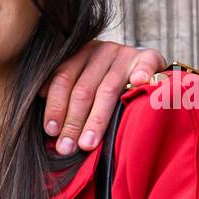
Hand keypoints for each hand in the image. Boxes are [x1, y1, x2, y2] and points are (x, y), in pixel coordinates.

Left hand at [43, 41, 165, 153]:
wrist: (141, 70)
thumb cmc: (103, 88)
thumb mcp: (81, 89)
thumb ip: (65, 103)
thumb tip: (50, 132)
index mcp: (78, 55)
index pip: (62, 79)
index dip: (55, 106)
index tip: (51, 132)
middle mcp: (100, 51)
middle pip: (83, 89)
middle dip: (73, 122)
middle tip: (66, 147)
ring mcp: (125, 54)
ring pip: (107, 88)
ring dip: (96, 119)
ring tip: (87, 143)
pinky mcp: (148, 56)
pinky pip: (146, 64)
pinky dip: (142, 73)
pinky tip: (138, 83)